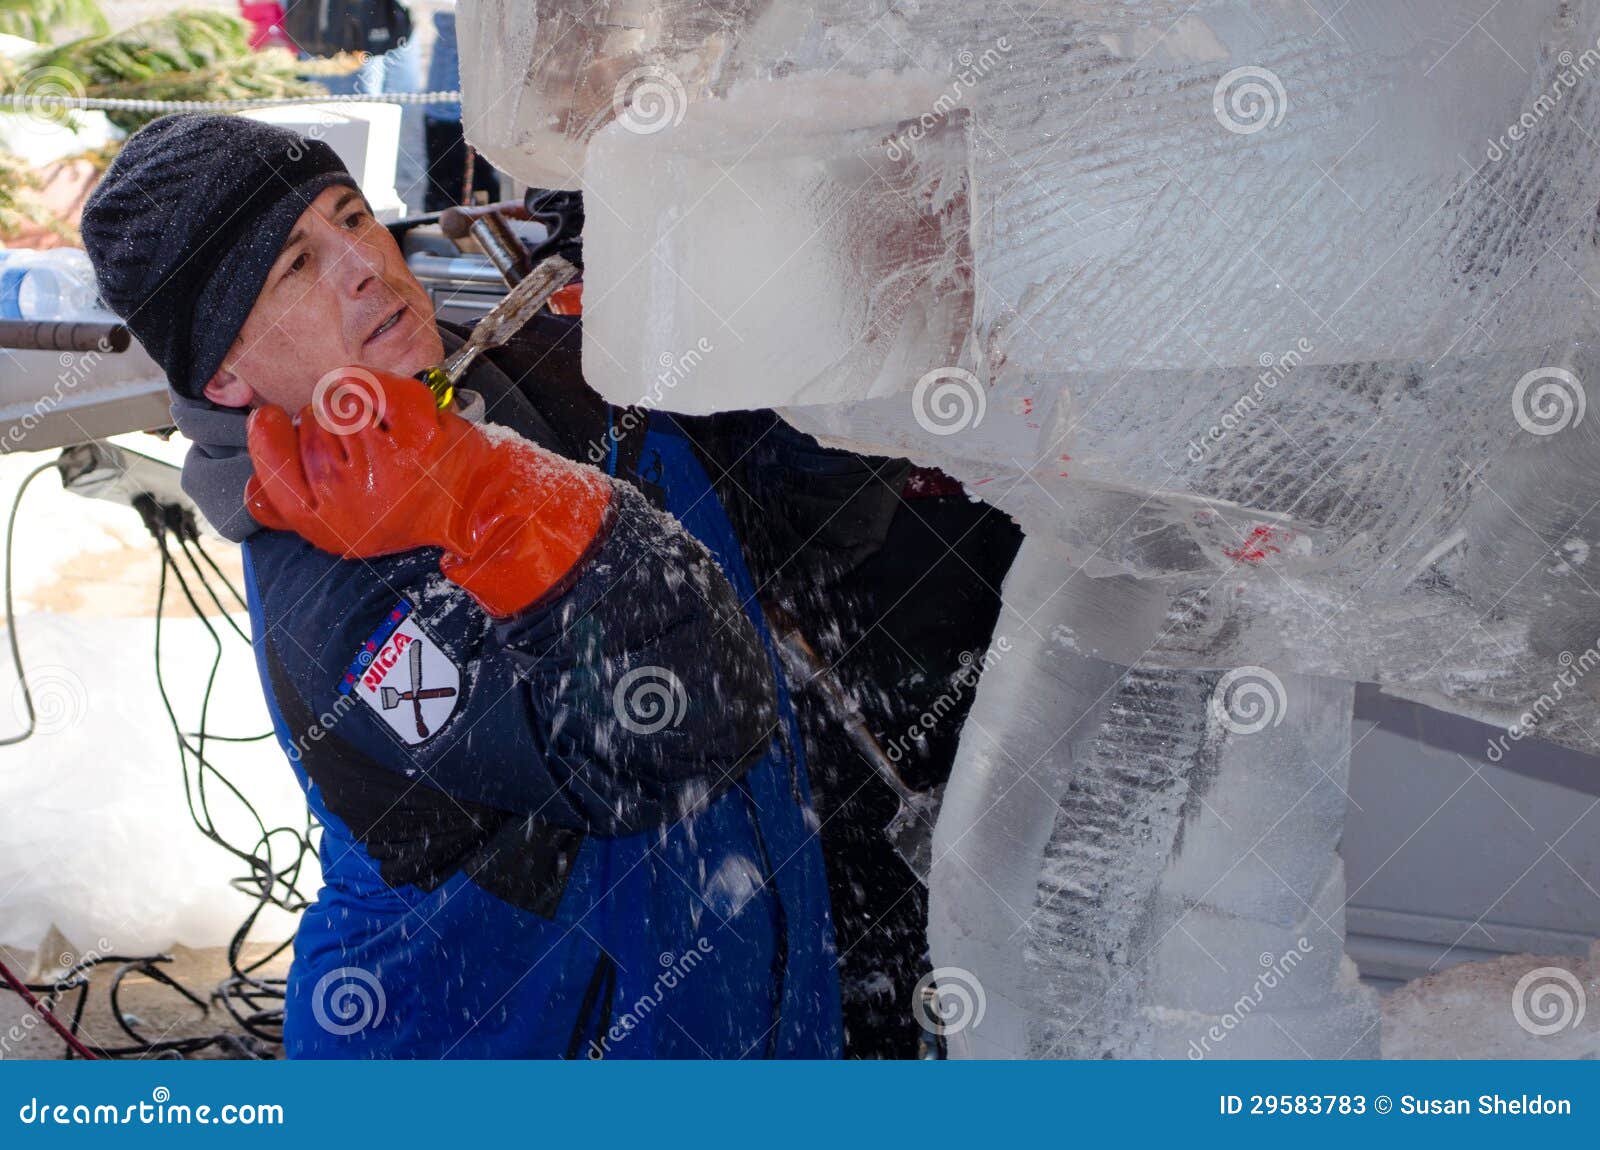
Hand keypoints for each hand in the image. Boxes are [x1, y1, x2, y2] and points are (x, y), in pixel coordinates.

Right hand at [245, 368, 610, 616]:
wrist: (474, 509)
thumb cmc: (407, 512)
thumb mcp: (339, 531)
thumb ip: (290, 509)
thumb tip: (251, 487)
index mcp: (324, 521)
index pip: (267, 466)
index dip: (266, 436)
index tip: (272, 420)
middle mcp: (349, 495)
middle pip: (306, 425)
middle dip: (326, 419)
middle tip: (360, 438)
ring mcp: (384, 462)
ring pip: (338, 400)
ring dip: (355, 401)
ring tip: (381, 426)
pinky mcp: (416, 433)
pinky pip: (372, 384)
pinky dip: (381, 386)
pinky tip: (393, 406)